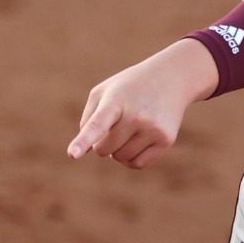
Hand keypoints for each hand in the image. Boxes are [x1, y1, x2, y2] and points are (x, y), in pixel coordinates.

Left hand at [67, 38, 220, 169]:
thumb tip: (84, 152)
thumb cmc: (129, 87)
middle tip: (113, 126)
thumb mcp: (104, 92)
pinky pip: (137, 164)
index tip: (72, 154)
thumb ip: (88, 120)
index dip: (83, 141)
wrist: (170, 78)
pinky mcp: (166, 140)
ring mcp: (153, 129)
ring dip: (117, 151)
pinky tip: (135, 143)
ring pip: (120, 158)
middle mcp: (136, 115)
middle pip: (104, 149)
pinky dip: (130, 159)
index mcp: (116, 100)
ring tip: (127, 130)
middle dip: (102, 143)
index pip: (97, 125)